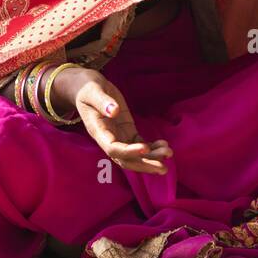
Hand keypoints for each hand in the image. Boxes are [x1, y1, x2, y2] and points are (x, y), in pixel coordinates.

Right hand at [50, 66, 171, 174]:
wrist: (89, 89)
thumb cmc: (88, 89)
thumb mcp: (93, 92)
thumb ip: (102, 101)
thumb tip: (113, 111)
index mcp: (98, 131)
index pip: (113, 149)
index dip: (129, 152)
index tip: (145, 148)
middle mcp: (108, 139)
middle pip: (126, 160)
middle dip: (143, 164)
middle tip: (163, 168)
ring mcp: (119, 137)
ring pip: (135, 155)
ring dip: (151, 157)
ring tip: (168, 153)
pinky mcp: (127, 132)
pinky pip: (140, 145)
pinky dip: (152, 148)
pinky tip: (164, 145)